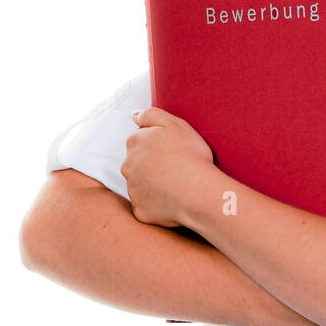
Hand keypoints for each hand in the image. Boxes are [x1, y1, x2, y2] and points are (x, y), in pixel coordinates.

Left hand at [121, 106, 216, 227]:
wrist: (197, 191)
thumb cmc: (190, 155)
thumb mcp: (174, 123)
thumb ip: (150, 115)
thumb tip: (134, 116)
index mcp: (134, 142)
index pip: (140, 141)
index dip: (158, 145)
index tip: (173, 151)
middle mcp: (127, 166)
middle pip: (137, 163)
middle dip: (152, 165)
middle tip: (175, 168)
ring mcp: (133, 189)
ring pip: (141, 185)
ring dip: (153, 184)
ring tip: (176, 185)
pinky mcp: (140, 210)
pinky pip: (147, 206)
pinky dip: (156, 204)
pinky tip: (173, 200)